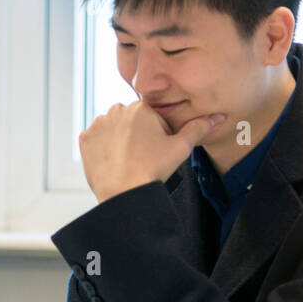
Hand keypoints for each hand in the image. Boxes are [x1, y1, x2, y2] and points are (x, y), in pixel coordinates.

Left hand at [79, 101, 225, 202]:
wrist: (124, 193)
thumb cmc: (153, 170)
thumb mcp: (181, 148)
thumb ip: (198, 128)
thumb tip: (218, 117)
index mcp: (140, 108)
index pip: (151, 117)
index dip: (157, 135)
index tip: (156, 151)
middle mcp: (115, 110)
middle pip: (131, 121)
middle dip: (137, 135)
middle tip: (143, 157)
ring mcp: (97, 124)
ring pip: (113, 129)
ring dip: (119, 140)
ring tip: (128, 161)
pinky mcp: (84, 139)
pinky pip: (96, 140)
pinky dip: (103, 149)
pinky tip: (113, 162)